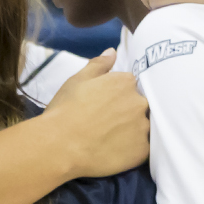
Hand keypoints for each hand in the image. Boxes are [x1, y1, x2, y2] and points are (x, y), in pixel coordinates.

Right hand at [40, 54, 148, 178]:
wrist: (60, 146)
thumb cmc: (65, 110)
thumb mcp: (77, 80)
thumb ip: (98, 64)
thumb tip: (113, 52)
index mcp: (125, 82)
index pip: (129, 85)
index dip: (116, 96)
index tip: (104, 106)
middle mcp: (140, 102)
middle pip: (139, 105)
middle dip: (126, 112)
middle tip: (106, 124)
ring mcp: (143, 128)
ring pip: (142, 127)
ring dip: (131, 131)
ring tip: (110, 140)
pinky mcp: (142, 151)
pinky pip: (142, 149)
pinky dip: (132, 150)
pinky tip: (115, 152)